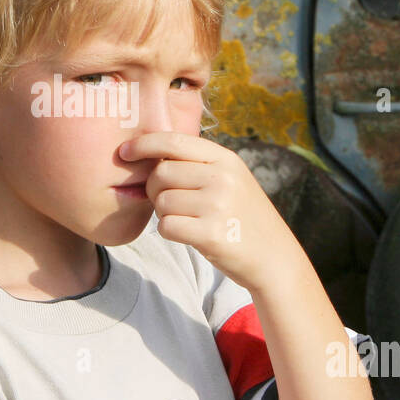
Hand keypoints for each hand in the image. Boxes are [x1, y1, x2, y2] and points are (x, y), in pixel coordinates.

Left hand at [120, 131, 298, 291]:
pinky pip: (167, 226)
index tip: (124, 152)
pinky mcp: (211, 234)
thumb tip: (150, 155)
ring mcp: (218, 205)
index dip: (144, 144)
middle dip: (155, 189)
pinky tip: (190, 234)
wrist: (275, 257)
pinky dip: (170, 231)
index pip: (174, 141)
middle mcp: (222, 178)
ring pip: (161, 202)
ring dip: (166, 214)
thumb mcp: (231, 179)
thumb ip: (198, 164)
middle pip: (160, 174)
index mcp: (225, 159)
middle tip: (170, 201)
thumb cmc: (243, 217)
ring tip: (189, 219)